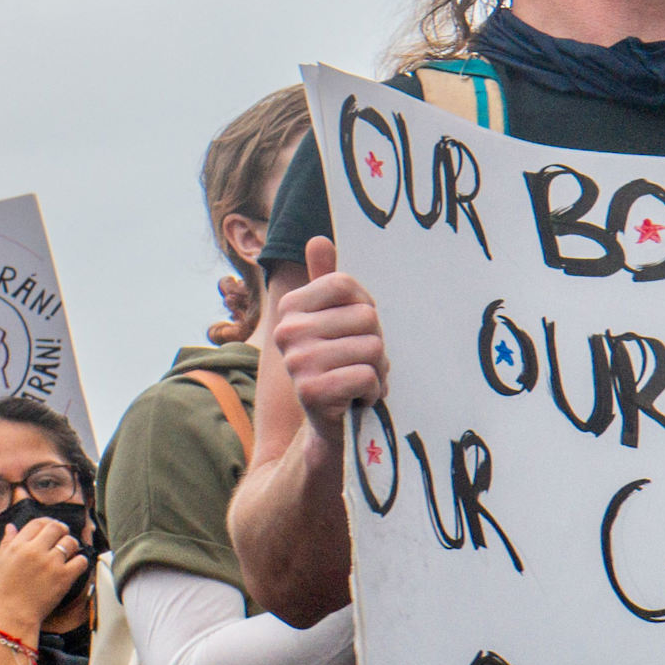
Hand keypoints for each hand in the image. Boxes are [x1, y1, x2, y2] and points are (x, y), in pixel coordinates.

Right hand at [0, 511, 92, 634]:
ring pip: (70, 542)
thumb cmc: (6, 589)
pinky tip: (75, 565)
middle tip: (64, 535)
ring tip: (70, 551)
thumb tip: (11, 526)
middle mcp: (35, 550)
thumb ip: (7, 541)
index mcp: (19, 545)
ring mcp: (51, 563)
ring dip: (72, 544)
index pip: (37, 523)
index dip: (47, 522)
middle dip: (62, 529)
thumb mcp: (0, 561)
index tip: (52, 527)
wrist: (15, 612)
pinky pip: (81, 560)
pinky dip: (80, 561)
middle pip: (56, 528)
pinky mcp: (64, 577)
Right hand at [266, 239, 385, 433]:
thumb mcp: (331, 321)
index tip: (353, 331)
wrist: (327, 425)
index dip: (365, 309)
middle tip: (356, 362)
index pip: (347, 286)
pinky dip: (373, 391)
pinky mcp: (312, 391)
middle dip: (375, 344)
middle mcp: (287, 331)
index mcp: (290, 308)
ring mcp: (297, 361)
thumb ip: (325, 281)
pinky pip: (368, 376)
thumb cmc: (337, 366)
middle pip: (366, 318)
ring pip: (373, 348)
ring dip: (377, 370)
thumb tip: (318, 239)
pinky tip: (357, 398)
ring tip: (357, 381)